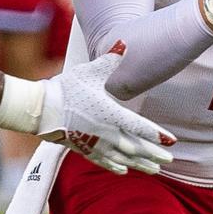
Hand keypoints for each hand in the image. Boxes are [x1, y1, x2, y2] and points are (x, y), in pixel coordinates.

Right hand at [38, 46, 175, 174]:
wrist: (41, 109)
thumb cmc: (66, 89)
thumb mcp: (89, 72)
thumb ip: (110, 60)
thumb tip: (123, 43)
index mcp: (110, 114)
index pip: (140, 127)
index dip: (156, 134)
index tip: (171, 141)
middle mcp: (106, 133)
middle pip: (135, 147)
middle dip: (153, 154)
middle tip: (169, 160)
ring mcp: (95, 144)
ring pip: (123, 158)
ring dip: (140, 164)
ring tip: (154, 169)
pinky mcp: (84, 149)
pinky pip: (104, 161)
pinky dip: (116, 166)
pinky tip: (124, 170)